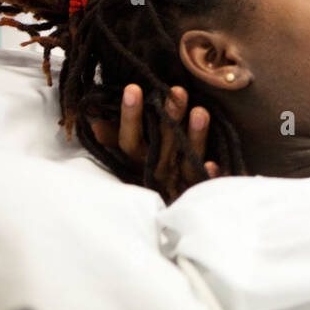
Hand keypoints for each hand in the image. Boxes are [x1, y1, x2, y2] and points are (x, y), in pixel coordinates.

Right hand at [91, 84, 219, 185]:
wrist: (167, 220)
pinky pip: (204, 185)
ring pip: (186, 160)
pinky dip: (209, 176)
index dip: (130, 117)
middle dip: (169, 117)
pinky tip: (214, 164)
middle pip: (162, 145)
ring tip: (201, 111)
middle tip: (178, 91)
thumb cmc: (150, 179)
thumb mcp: (130, 161)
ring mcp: (179, 184)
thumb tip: (96, 121)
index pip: (130, 141)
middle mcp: (158, 173)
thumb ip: (114, 141)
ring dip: (195, 137)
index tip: (133, 89)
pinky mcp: (199, 193)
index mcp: (139, 164)